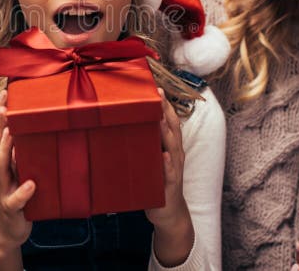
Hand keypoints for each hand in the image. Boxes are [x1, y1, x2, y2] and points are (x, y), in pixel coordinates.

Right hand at [0, 90, 34, 269]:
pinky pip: (15, 199)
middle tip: (6, 106)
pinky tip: (32, 184)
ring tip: (12, 134)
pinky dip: (23, 191)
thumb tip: (38, 125)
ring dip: (6, 150)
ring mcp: (2, 189)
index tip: (6, 92)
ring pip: (0, 167)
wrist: (3, 230)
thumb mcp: (16, 169)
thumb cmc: (13, 193)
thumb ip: (23, 149)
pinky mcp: (10, 208)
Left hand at [146, 90, 193, 266]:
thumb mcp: (149, 157)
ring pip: (173, 146)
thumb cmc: (157, 182)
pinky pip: (169, 173)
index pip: (169, 119)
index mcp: (170, 145)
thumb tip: (123, 122)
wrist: (169, 214)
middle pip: (172, 127)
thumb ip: (143, 141)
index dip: (163, 103)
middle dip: (165, 109)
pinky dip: (167, 164)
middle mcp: (175, 153)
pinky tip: (163, 156)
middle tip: (157, 92)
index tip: (154, 85)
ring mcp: (174, 168)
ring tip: (160, 116)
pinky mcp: (170, 185)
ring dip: (167, 130)